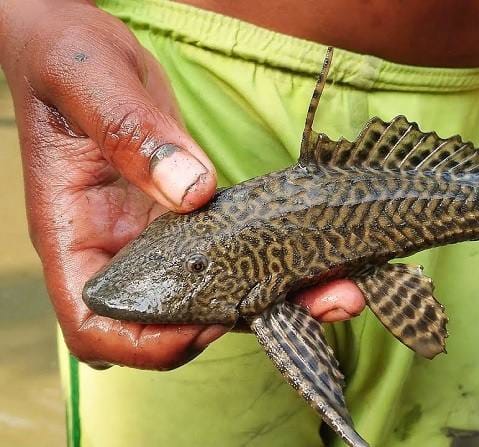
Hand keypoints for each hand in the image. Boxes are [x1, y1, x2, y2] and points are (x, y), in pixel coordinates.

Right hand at [1, 0, 362, 369]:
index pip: (98, 324)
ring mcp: (161, 240)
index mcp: (75, 235)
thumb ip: (132, 133)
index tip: (212, 319)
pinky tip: (327, 260)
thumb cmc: (66, 60)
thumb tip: (192, 191)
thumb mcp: (88, 81)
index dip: (150, 342)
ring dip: (281, 302)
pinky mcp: (196, 221)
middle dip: (241, 326)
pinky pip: (237, 255)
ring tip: (342, 291)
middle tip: (313, 304)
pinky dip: (281, 265)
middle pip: (171, 324)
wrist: (81, 48)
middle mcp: (119, 251)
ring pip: (216, 296)